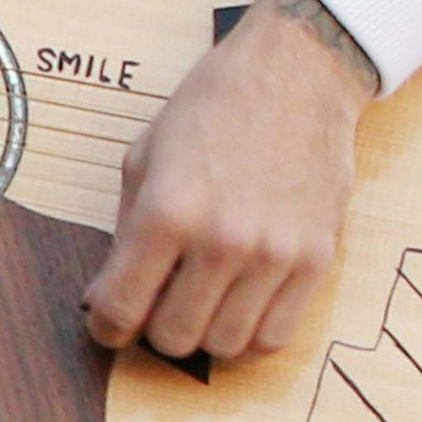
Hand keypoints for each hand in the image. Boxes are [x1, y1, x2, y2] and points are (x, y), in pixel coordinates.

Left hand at [81, 0, 376, 362]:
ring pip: (225, 346)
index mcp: (167, 210)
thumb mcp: (144, 157)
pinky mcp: (317, 262)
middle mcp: (221, 241)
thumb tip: (105, 298)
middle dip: (152, 329)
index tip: (106, 324)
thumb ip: (124, 231)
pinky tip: (235, 306)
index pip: (122, 306)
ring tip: (196, 302)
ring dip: (202, 335)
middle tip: (153, 304)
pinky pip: (276, 336)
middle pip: (174, 337)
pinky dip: (248, 335)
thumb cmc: (211, 108)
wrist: (296, 75)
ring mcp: (274, 256)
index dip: (106, 327)